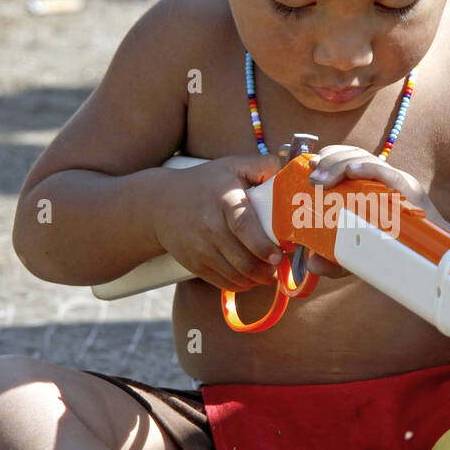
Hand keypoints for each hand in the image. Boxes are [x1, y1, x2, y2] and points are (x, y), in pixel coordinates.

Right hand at [152, 154, 284, 290]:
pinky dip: (242, 284)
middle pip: (243, 260)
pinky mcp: (195, 265)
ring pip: (236, 275)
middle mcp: (210, 227)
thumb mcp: (231, 166)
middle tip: (281, 266)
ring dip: (258, 279)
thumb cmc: (204, 184)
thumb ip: (262, 165)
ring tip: (269, 273)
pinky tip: (251, 276)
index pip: (244, 226)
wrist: (159, 205)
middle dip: (267, 270)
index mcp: (223, 200)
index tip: (279, 256)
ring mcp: (201, 249)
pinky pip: (224, 283)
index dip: (263, 245)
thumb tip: (290, 172)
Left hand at [305, 145, 442, 278]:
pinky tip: (350, 171)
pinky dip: (367, 168)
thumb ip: (335, 258)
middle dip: (330, 161)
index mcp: (372, 184)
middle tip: (313, 178)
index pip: (349, 159)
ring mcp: (396, 182)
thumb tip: (312, 264)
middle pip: (354, 155)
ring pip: (365, 159)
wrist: (434, 254)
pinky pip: (386, 173)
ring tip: (322, 180)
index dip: (330, 157)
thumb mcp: (359, 253)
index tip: (311, 166)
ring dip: (340, 165)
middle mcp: (383, 178)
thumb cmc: (395, 248)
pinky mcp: (408, 189)